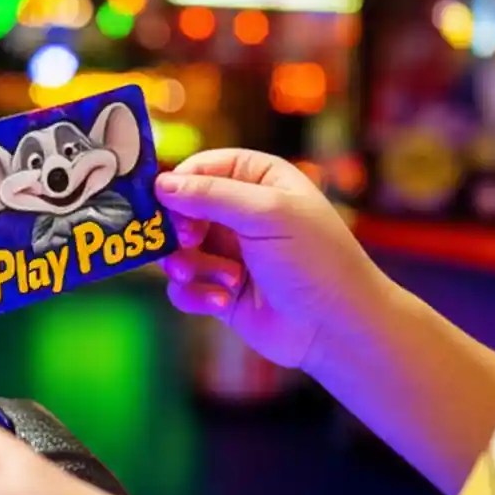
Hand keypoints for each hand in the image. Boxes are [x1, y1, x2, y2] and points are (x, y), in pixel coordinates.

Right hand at [155, 149, 386, 368]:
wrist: (336, 327)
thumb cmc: (314, 260)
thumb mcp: (267, 214)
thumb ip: (212, 195)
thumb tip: (159, 185)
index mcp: (259, 180)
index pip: (202, 167)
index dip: (179, 183)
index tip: (165, 203)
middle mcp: (241, 213)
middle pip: (181, 209)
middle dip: (180, 229)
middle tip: (190, 241)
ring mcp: (228, 253)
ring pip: (177, 250)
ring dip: (191, 265)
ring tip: (223, 279)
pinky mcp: (219, 290)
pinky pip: (184, 286)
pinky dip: (195, 294)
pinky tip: (222, 302)